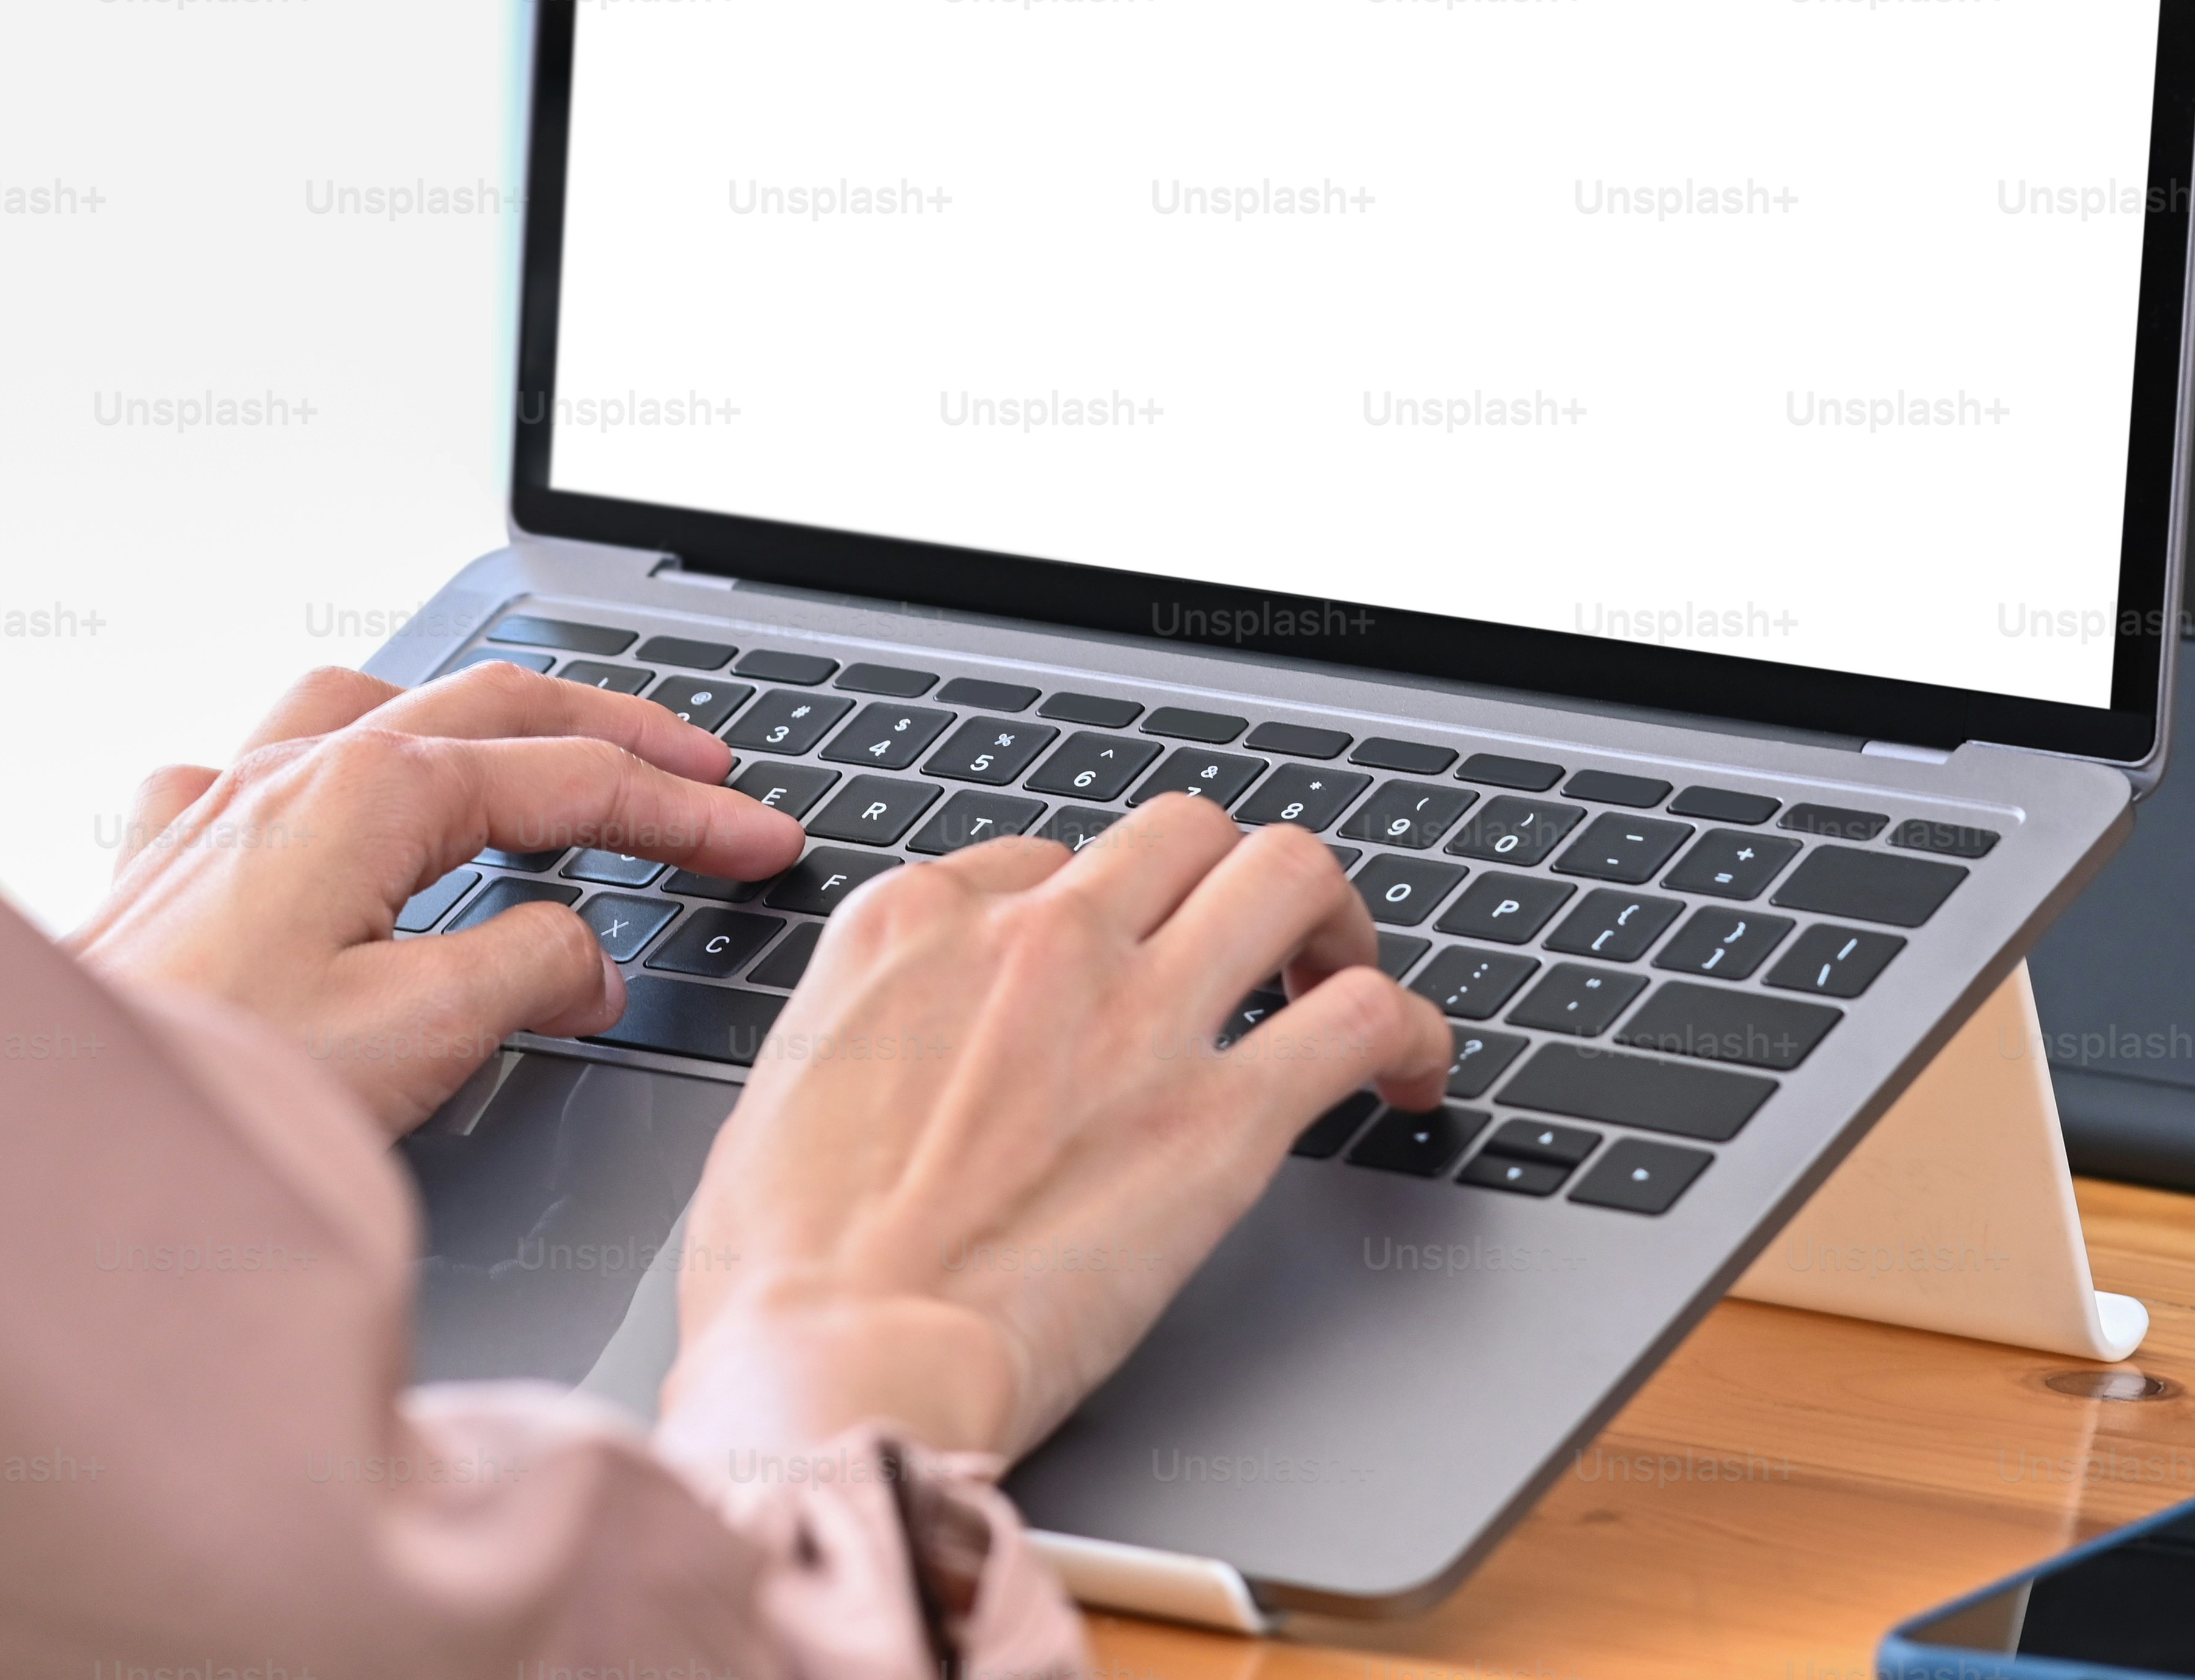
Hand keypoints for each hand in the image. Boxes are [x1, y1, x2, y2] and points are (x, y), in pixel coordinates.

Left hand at [72, 660, 808, 1129]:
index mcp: (374, 791)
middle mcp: (294, 770)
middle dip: (615, 736)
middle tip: (706, 770)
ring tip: (531, 745)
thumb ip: (529, 972)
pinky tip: (322, 806)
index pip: (574, 781)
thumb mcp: (423, 1033)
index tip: (761, 838)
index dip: (684, 811)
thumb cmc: (220, 1080)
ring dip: (470, 716)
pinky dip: (320, 766)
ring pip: (372, 704)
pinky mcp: (165, 861)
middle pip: (493, 709)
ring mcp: (222, 803)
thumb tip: (585, 962)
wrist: (49, 1133)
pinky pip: (254, 767)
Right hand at [651, 798, 1454, 1473]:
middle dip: (1225, 878)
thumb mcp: (784, 1091)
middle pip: (1182, 833)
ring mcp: (1138, 1016)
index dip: (1095, 916)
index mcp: (916, 924)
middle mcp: (1040, 939)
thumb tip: (908, 1044)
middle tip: (1252, 948)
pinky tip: (1410, 1071)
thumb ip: (870, 1030)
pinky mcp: (1224, 1119)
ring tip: (1345, 975)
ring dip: (1333, 918)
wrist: (840, 1362)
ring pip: (1288, 873)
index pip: (1047, 860)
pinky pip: (1360, 1018)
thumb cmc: (787, 1271)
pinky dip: (1407, 1029)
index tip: (1114, 973)